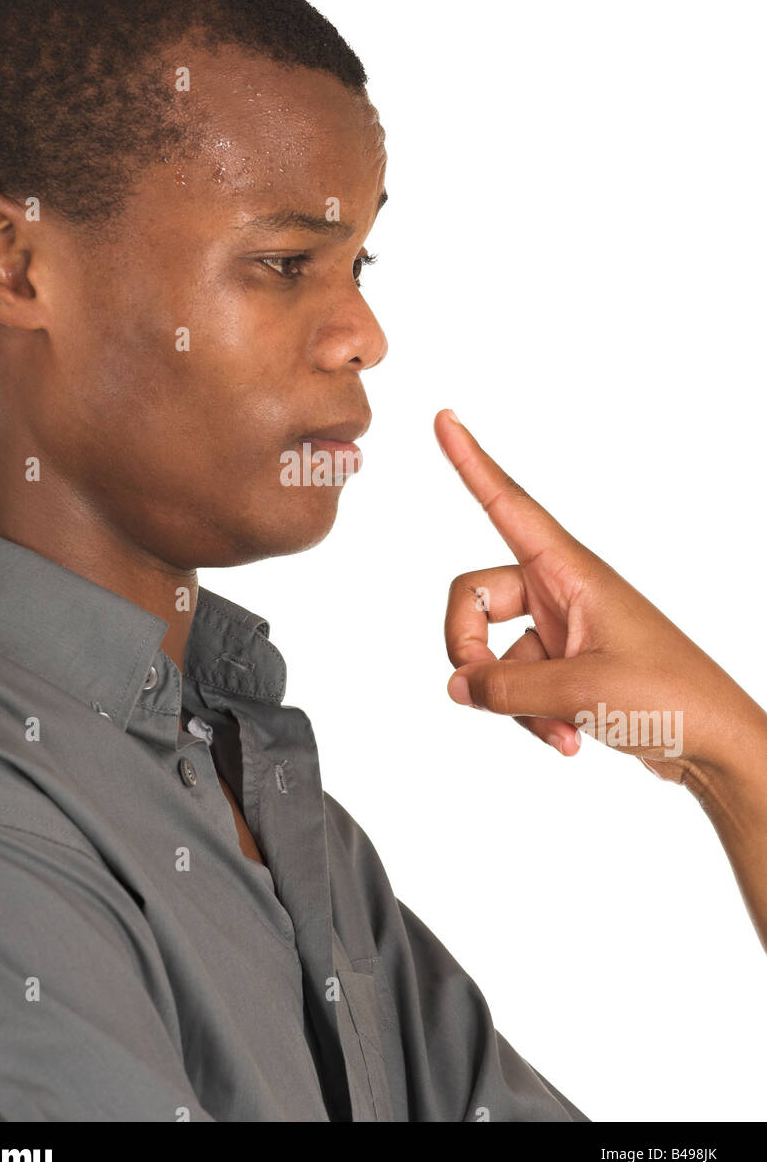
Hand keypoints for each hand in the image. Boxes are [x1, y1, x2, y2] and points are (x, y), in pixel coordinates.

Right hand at [435, 409, 764, 780]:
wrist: (716, 744)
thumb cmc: (669, 697)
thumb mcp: (579, 691)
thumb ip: (504, 686)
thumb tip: (457, 685)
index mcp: (572, 571)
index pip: (508, 504)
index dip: (472, 461)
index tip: (445, 418)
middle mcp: (562, 591)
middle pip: (474, 596)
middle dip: (467, 648)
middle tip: (477, 690)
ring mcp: (563, 629)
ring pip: (495, 653)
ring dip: (510, 699)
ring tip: (558, 729)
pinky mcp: (567, 666)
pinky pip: (518, 683)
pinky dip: (531, 715)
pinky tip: (568, 739)